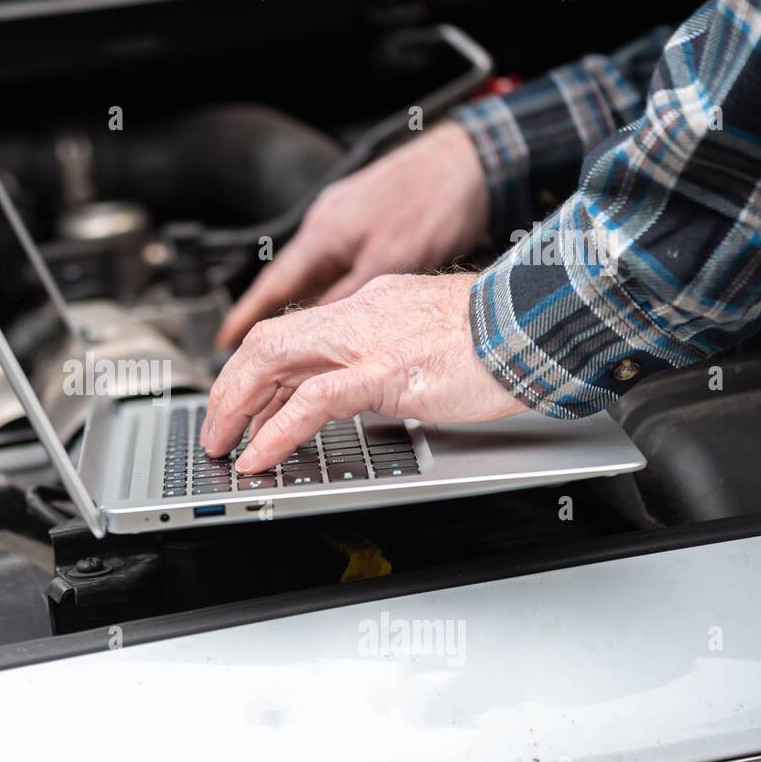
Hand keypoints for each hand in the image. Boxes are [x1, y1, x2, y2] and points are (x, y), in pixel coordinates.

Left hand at [200, 272, 525, 472]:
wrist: (544, 322)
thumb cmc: (502, 338)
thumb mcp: (426, 343)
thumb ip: (387, 361)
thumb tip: (361, 393)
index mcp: (368, 307)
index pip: (290, 334)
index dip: (253, 371)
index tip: (239, 405)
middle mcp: (359, 316)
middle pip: (267, 344)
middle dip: (230, 389)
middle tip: (216, 431)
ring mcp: (370, 341)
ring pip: (275, 364)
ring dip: (238, 409)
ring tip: (222, 446)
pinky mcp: (387, 371)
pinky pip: (313, 402)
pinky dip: (277, 430)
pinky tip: (260, 454)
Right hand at [215, 121, 488, 348]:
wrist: (476, 163)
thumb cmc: (435, 199)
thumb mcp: (388, 260)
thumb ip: (348, 297)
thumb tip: (317, 329)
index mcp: (322, 233)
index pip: (271, 285)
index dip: (246, 317)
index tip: (225, 342)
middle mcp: (328, 225)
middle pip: (289, 284)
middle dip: (271, 319)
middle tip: (254, 353)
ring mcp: (349, 223)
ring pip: (317, 278)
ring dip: (305, 310)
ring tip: (296, 344)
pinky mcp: (373, 224)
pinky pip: (341, 267)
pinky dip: (334, 294)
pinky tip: (343, 314)